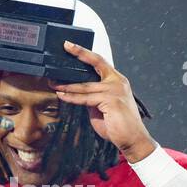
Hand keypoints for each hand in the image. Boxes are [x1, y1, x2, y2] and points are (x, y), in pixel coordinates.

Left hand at [48, 41, 154, 160]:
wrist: (132, 140)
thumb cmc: (118, 125)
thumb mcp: (102, 107)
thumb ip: (92, 97)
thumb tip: (77, 93)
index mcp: (118, 80)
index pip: (100, 62)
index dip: (85, 53)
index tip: (71, 46)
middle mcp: (118, 82)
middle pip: (96, 63)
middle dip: (79, 54)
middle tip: (65, 47)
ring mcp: (115, 90)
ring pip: (86, 86)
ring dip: (67, 85)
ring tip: (53, 84)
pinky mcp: (111, 100)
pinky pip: (86, 99)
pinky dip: (72, 98)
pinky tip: (62, 96)